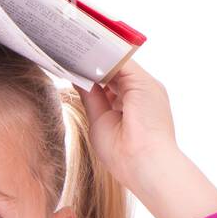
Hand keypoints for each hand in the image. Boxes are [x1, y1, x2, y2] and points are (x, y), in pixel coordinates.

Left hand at [75, 60, 178, 192]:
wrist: (144, 163)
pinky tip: (85, 55)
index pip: (112, 82)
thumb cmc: (122, 152)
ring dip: (97, 58)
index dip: (94, 75)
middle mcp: (143, 93)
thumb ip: (91, 97)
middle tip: (70, 56)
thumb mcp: (99, 120)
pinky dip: (104, 55)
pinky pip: (122, 59)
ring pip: (119, 63)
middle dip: (94, 64)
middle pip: (116, 71)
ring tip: (73, 54)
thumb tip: (78, 78)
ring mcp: (146, 86)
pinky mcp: (144, 81)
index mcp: (133, 106)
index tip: (74, 69)